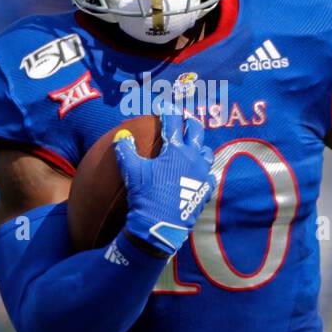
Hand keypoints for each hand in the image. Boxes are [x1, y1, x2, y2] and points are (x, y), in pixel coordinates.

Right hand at [112, 108, 215, 255]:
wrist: (161, 224)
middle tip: (186, 120)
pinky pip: (209, 175)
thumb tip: (121, 136)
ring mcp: (202, 173)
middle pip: (196, 131)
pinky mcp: (205, 189)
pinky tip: (199, 173)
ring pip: (206, 152)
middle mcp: (192, 158)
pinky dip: (204, 171)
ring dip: (200, 146)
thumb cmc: (145, 195)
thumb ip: (126, 150)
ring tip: (195, 146)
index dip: (168, 112)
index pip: (173, 123)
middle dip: (190, 122)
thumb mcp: (132, 171)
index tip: (166, 107)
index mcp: (175, 150)